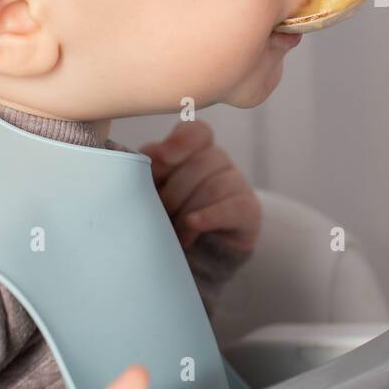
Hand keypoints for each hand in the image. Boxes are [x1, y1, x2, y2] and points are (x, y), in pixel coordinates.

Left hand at [138, 120, 261, 250]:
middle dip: (175, 191)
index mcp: (192, 150)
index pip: (196, 132)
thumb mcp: (149, 193)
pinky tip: (193, 224)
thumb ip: (144, 173)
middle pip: (201, 161)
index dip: (182, 141)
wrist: (192, 256)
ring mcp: (236, 183)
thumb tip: (140, 160)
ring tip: (175, 234)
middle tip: (161, 214)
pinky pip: (232, 208)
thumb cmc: (166, 218)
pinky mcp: (249, 211)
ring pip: (214, 186)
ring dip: (188, 211)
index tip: (163, 157)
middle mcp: (217, 161)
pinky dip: (209, 216)